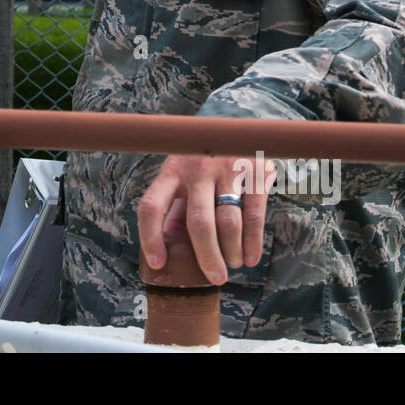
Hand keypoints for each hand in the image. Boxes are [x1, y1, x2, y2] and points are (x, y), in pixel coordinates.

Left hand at [138, 154, 275, 284]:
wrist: (238, 126)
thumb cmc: (202, 163)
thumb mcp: (182, 178)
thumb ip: (175, 209)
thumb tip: (166, 249)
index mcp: (171, 171)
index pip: (151, 206)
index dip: (150, 237)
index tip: (157, 263)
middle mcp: (196, 169)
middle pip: (198, 223)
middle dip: (207, 257)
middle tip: (215, 278)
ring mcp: (227, 169)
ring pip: (227, 222)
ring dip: (231, 252)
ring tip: (233, 264)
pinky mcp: (254, 172)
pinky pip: (253, 215)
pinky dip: (252, 242)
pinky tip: (250, 258)